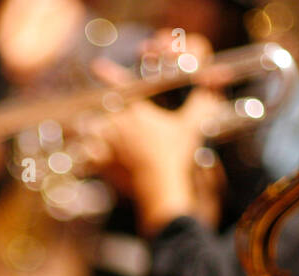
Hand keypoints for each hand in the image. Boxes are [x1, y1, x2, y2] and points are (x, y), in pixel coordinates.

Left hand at [88, 51, 227, 233]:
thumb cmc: (176, 154)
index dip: (108, 74)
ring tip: (85, 130)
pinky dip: (87, 156)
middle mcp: (118, 125)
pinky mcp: (104, 165)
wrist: (161, 186)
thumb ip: (201, 104)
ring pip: (91, 131)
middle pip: (100, 110)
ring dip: (89, 130)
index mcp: (137, 112)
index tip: (97, 66)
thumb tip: (214, 86)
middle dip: (98, 108)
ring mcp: (109, 145)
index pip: (120, 87)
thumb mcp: (192, 127)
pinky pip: (89, 157)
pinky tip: (84, 158)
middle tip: (91, 108)